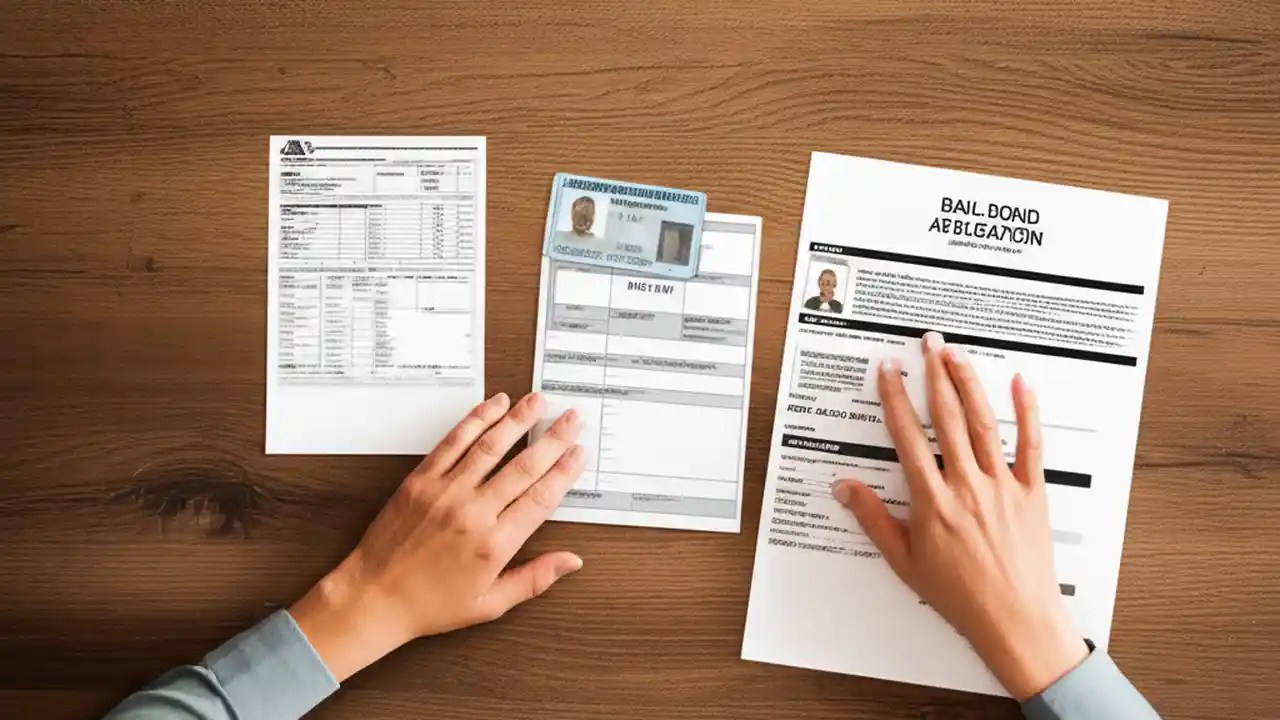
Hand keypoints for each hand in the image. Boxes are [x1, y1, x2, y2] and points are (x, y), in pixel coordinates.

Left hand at [289, 391, 584, 681]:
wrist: (373, 597)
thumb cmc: (430, 605)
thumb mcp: (490, 604)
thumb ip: (535, 578)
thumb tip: (572, 561)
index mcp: (495, 545)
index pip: (542, 497)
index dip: (565, 471)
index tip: (580, 452)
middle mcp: (473, 513)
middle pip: (524, 466)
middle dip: (553, 438)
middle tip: (571, 418)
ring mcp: (446, 492)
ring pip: (491, 446)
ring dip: (518, 419)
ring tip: (537, 401)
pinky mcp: (421, 480)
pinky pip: (453, 442)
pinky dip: (476, 420)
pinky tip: (494, 406)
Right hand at [831, 331, 1086, 699]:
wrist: (1015, 620)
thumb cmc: (960, 596)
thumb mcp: (904, 561)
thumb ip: (873, 519)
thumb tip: (845, 488)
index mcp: (933, 502)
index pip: (907, 437)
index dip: (895, 399)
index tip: (888, 372)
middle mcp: (967, 487)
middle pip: (946, 419)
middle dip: (933, 376)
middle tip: (926, 345)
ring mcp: (1002, 487)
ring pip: (983, 423)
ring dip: (968, 384)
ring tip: (957, 355)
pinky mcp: (1032, 493)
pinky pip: (1031, 445)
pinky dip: (1027, 412)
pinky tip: (1022, 385)